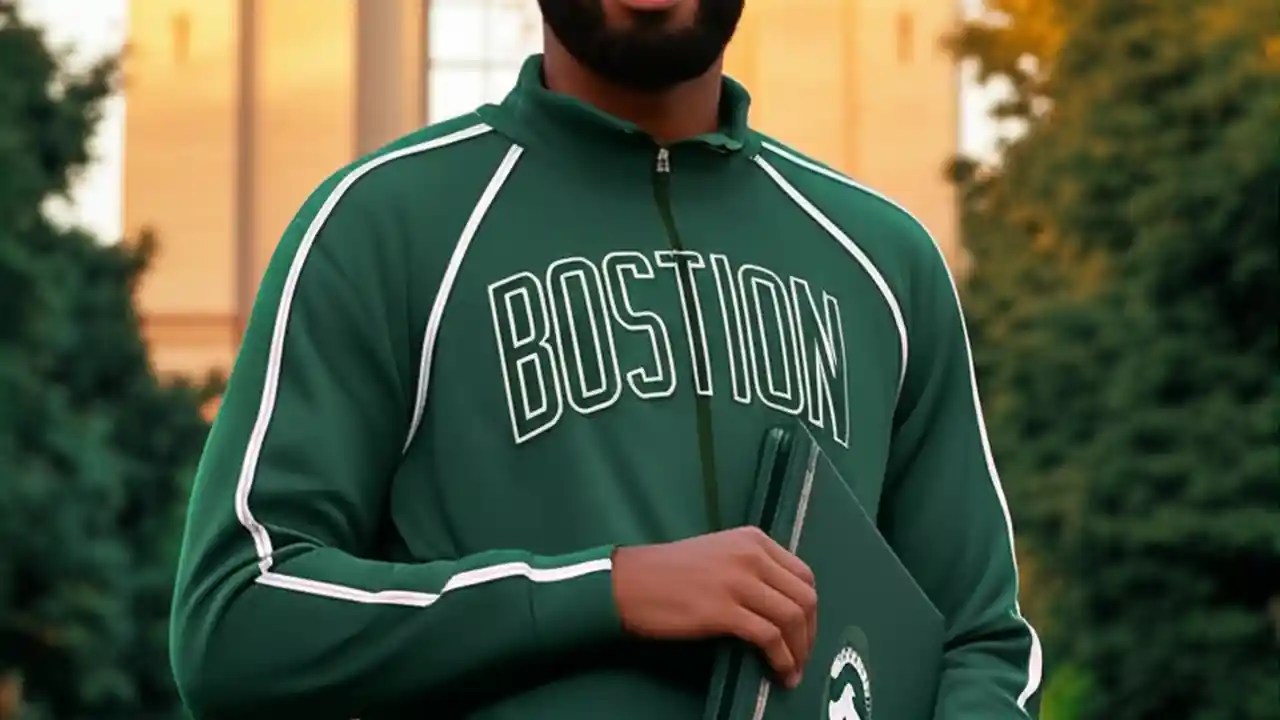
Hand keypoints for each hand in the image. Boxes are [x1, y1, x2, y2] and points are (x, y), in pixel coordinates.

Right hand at [611, 527, 817, 687]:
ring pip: (792, 618)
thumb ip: (752, 567)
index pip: (804, 574)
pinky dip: (781, 659)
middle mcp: (752, 556)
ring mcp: (738, 581)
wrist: (629, 582)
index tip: (805, 632)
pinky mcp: (723, 610)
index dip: (811, 609)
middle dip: (810, 634)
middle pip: (804, 597)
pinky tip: (779, 672)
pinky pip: (769, 637)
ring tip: (793, 672)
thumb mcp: (719, 553)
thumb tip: (782, 601)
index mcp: (753, 539)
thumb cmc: (669, 571)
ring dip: (799, 652)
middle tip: (803, 657)